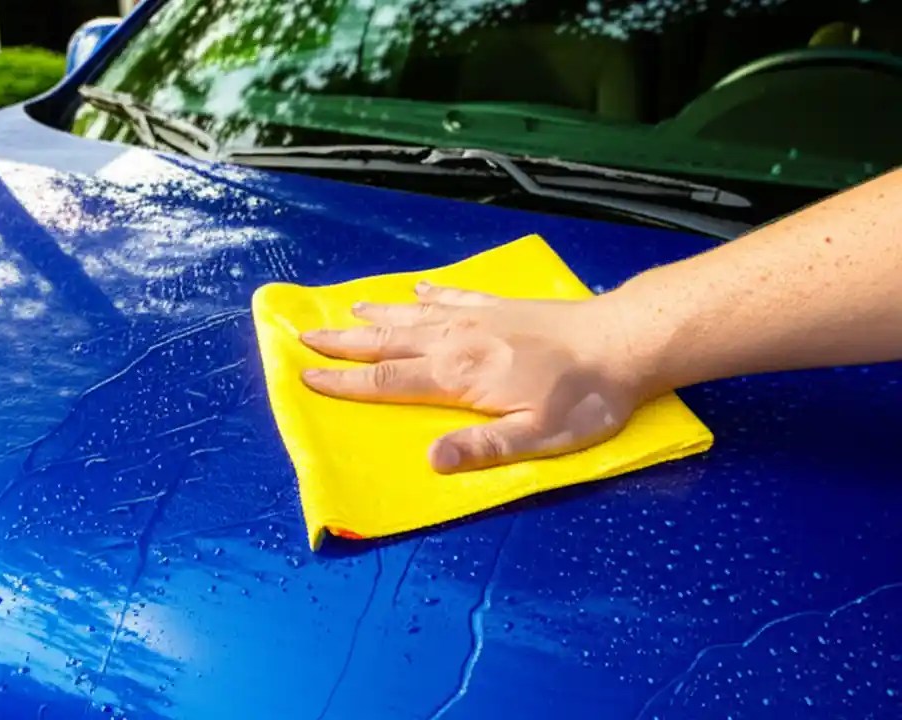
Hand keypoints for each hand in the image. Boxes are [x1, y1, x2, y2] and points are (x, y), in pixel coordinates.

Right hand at [300, 282, 647, 473]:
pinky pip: (451, 297)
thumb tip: (430, 460)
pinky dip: (426, 295)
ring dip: (375, 316)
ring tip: (345, 312)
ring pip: (412, 317)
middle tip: (304, 338)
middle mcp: (458, 342)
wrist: (624, 340)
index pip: (389, 382)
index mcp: (459, 376)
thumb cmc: (585, 397)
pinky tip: (414, 291)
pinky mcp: (500, 306)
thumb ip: (482, 448)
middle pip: (388, 343)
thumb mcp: (538, 437)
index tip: (308, 379)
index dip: (346, 384)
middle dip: (344, 344)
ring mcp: (478, 319)